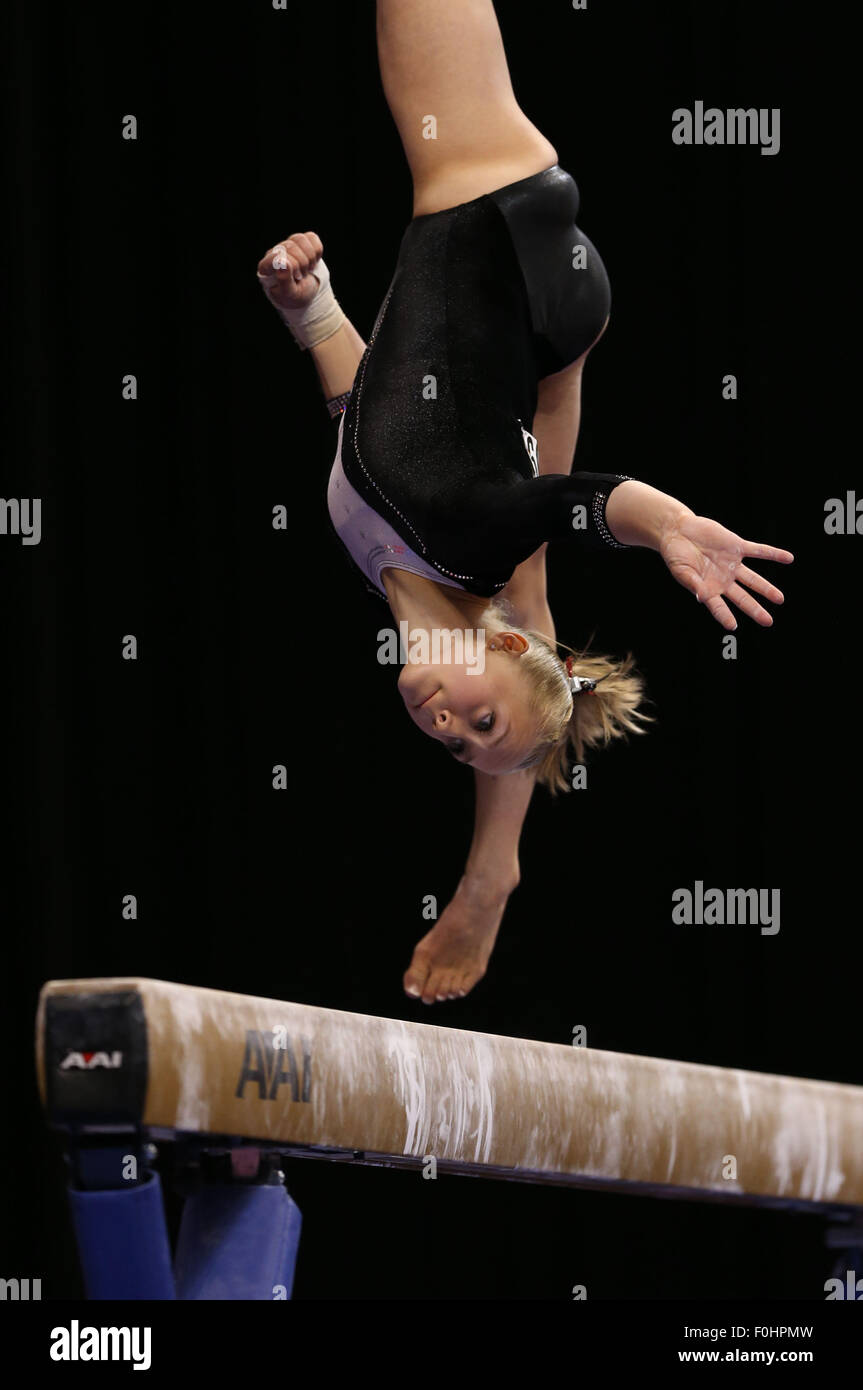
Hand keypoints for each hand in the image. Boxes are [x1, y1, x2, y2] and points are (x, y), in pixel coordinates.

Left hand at [256, 231, 323, 314]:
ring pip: (300, 239)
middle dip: (302, 264)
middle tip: (302, 277)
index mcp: (266, 267)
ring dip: (309, 257)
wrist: (310, 294)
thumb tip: (282, 261)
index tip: (296, 277)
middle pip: (290, 247)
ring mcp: (289, 246)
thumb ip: (284, 280)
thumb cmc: (296, 297)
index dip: (292, 265)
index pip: (277, 256)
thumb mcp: (290, 294)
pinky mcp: (302, 243)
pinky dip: (317, 251)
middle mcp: (275, 253)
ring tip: (307, 269)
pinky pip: (311, 237)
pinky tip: (313, 261)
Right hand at [659, 512, 792, 629]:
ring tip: (780, 599)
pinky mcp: (737, 547)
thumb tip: (703, 598)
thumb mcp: (681, 571)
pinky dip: (773, 555)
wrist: (678, 531)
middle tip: (768, 622)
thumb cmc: (675, 555)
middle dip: (755, 610)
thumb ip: (693, 584)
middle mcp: (723, 580)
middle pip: (743, 598)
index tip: (732, 626)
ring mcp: (732, 564)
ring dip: (767, 589)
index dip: (724, 616)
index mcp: (708, 589)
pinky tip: (788, 559)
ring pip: (753, 579)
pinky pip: (759, 551)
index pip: (718, 607)